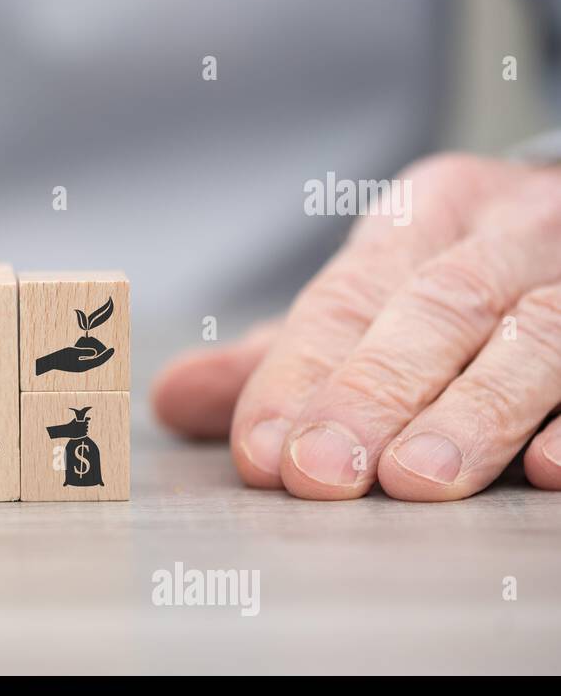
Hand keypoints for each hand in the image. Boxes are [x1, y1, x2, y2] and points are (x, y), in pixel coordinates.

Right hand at [35, 335, 115, 374]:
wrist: (50, 362)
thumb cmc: (59, 356)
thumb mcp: (72, 351)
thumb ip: (84, 351)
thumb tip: (96, 352)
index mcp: (84, 366)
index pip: (98, 360)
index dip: (106, 355)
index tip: (113, 349)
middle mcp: (85, 365)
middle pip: (96, 354)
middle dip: (94, 345)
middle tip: (88, 339)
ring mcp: (82, 363)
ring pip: (91, 352)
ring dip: (88, 344)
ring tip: (81, 341)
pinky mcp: (79, 360)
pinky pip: (86, 352)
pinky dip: (83, 346)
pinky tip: (79, 342)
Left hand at [154, 153, 560, 500]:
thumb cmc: (464, 278)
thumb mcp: (372, 297)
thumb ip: (280, 357)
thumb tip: (172, 398)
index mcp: (427, 216)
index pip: (349, 296)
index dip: (301, 374)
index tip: (262, 452)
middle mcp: (509, 233)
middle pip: (438, 308)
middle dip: (374, 394)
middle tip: (322, 473)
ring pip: (536, 336)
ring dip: (473, 414)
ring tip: (415, 479)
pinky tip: (549, 469)